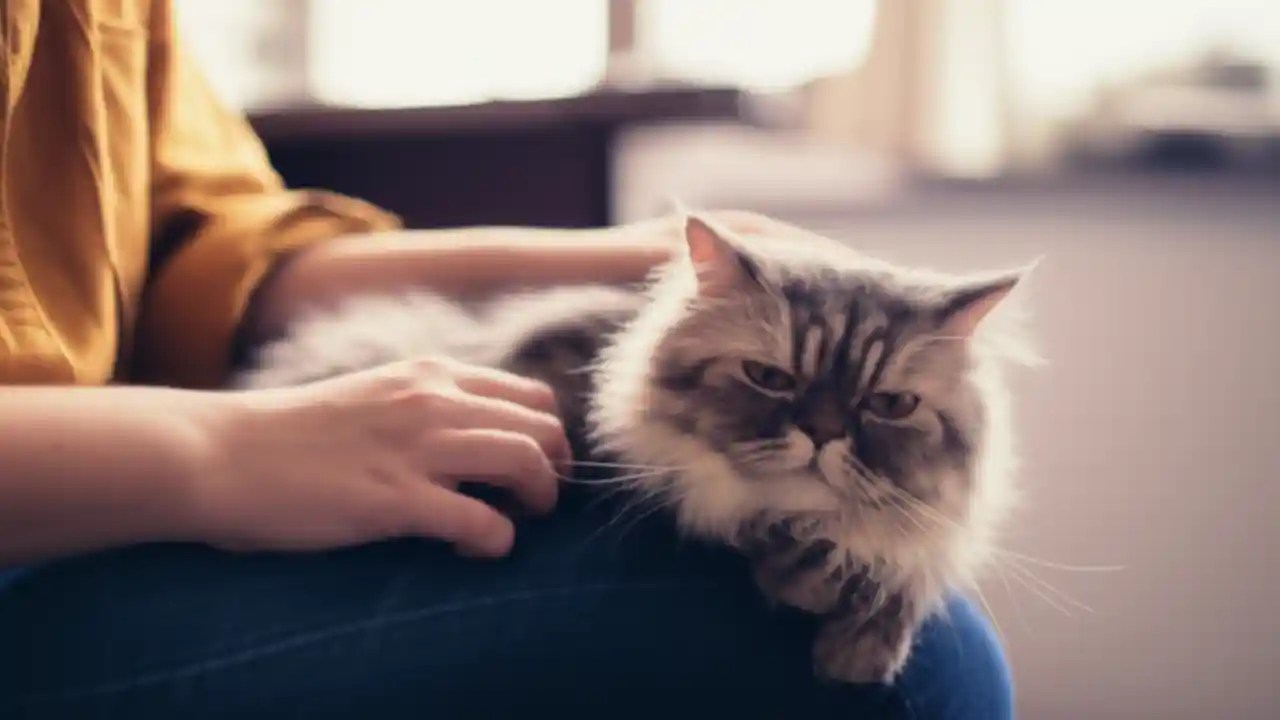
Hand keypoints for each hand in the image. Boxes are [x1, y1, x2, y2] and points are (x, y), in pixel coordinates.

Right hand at [194, 357, 569, 557]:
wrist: (218, 453)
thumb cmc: (286, 434)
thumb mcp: (370, 396)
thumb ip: (421, 405)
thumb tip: (467, 438)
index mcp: (429, 373)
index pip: (530, 394)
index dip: (547, 434)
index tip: (533, 466)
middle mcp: (434, 400)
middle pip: (543, 426)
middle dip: (554, 468)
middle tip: (537, 500)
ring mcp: (417, 447)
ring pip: (527, 461)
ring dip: (538, 498)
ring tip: (518, 520)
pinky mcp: (396, 499)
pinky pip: (483, 521)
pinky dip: (495, 541)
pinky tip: (472, 549)